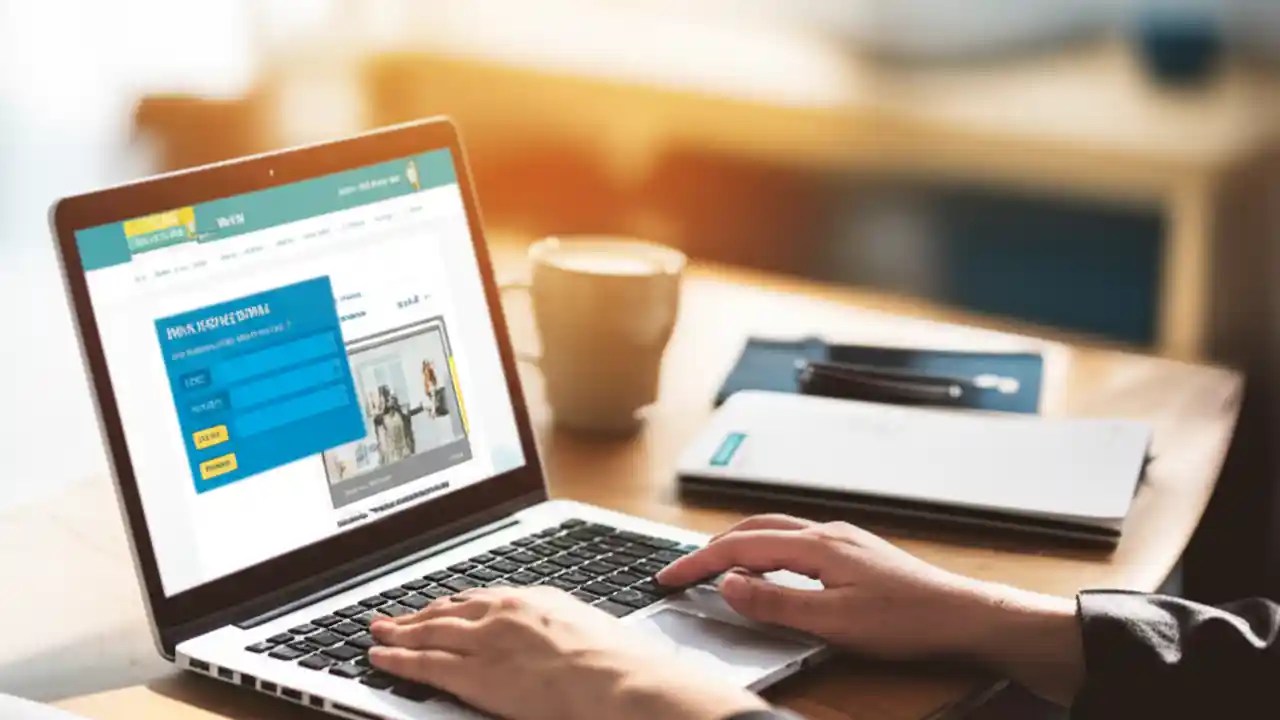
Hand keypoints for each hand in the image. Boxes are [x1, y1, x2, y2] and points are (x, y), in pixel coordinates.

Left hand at [368, 586, 766, 719]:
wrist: (619, 680)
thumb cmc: (617, 662)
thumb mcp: (587, 629)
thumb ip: (557, 629)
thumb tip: (556, 641)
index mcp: (533, 600)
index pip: (480, 599)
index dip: (452, 606)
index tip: (438, 609)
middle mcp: (503, 613)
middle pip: (447, 611)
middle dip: (417, 614)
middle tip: (393, 616)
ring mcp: (486, 642)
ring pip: (428, 634)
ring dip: (399, 633)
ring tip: (378, 633)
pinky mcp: (475, 675)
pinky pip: (425, 665)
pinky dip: (398, 659)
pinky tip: (381, 658)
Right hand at [656, 515, 1083, 704]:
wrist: (963, 616)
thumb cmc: (908, 620)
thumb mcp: (834, 621)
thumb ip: (776, 602)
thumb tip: (729, 584)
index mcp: (817, 545)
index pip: (740, 547)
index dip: (699, 562)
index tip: (668, 577)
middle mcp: (827, 533)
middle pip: (753, 528)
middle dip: (711, 547)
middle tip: (682, 571)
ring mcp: (842, 539)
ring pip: (774, 530)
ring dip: (737, 543)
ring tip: (713, 565)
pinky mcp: (853, 552)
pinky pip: (794, 539)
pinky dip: (765, 548)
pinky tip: (768, 566)